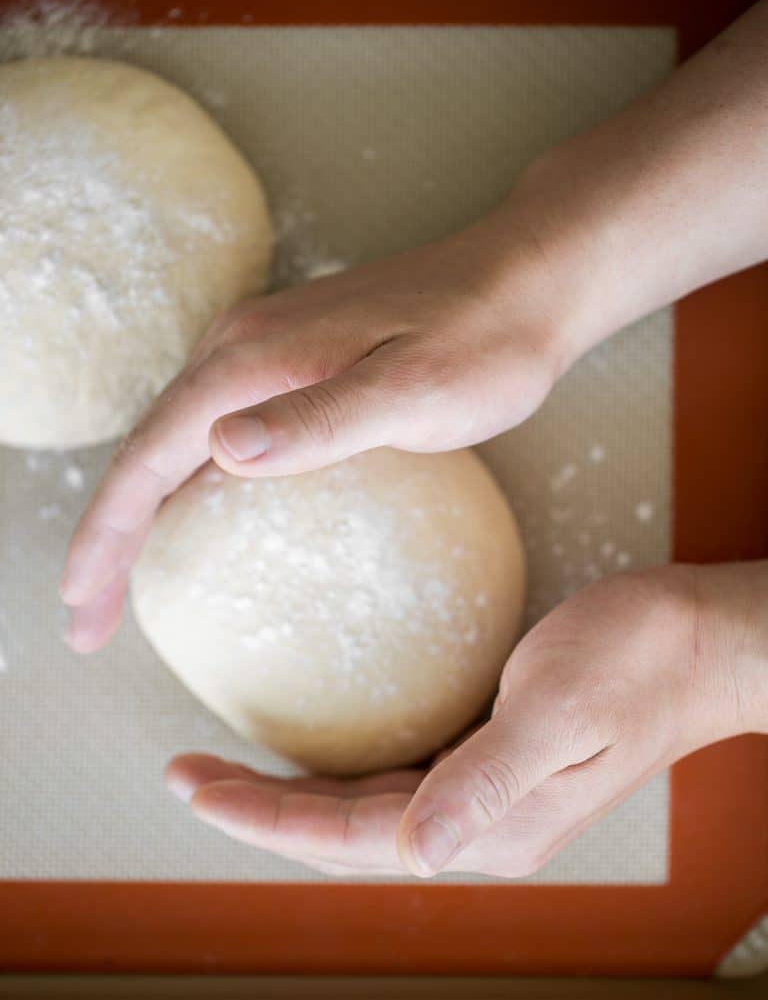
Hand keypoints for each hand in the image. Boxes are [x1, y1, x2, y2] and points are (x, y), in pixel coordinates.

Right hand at [59, 201, 586, 652]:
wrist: (526, 284)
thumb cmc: (482, 340)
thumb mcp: (411, 390)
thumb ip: (320, 420)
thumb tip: (220, 449)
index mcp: (251, 359)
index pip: (150, 456)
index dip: (107, 536)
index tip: (81, 608)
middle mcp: (241, 350)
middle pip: (147, 452)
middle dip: (109, 539)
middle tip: (87, 622)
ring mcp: (266, 355)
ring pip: (176, 443)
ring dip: (140, 515)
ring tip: (117, 587)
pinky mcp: (296, 365)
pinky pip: (217, 431)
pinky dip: (187, 485)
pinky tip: (193, 521)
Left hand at [165, 563, 767, 877]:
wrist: (700, 641)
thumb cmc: (638, 659)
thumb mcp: (561, 708)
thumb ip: (488, 779)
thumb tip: (418, 852)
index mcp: (490, 821)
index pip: (350, 837)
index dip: (264, 819)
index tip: (192, 787)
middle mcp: (482, 821)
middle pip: (344, 832)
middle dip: (260, 809)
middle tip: (187, 774)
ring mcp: (489, 793)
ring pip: (364, 809)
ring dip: (292, 794)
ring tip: (228, 771)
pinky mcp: (495, 757)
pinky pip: (397, 776)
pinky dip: (342, 769)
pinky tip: (317, 749)